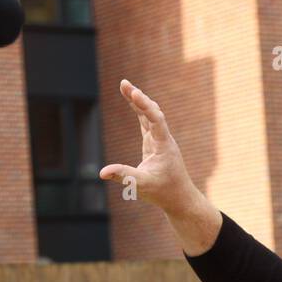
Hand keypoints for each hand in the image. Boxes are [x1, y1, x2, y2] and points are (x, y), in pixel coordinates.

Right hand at [99, 79, 201, 214]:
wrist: (179, 198)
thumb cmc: (164, 192)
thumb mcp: (142, 185)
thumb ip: (123, 177)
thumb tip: (102, 172)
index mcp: (163, 146)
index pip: (155, 120)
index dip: (145, 106)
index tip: (134, 93)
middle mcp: (163, 139)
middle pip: (152, 112)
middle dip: (138, 97)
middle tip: (123, 83)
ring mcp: (159, 140)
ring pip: (149, 115)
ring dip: (137, 101)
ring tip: (124, 86)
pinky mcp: (154, 144)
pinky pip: (146, 122)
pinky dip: (139, 111)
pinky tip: (131, 100)